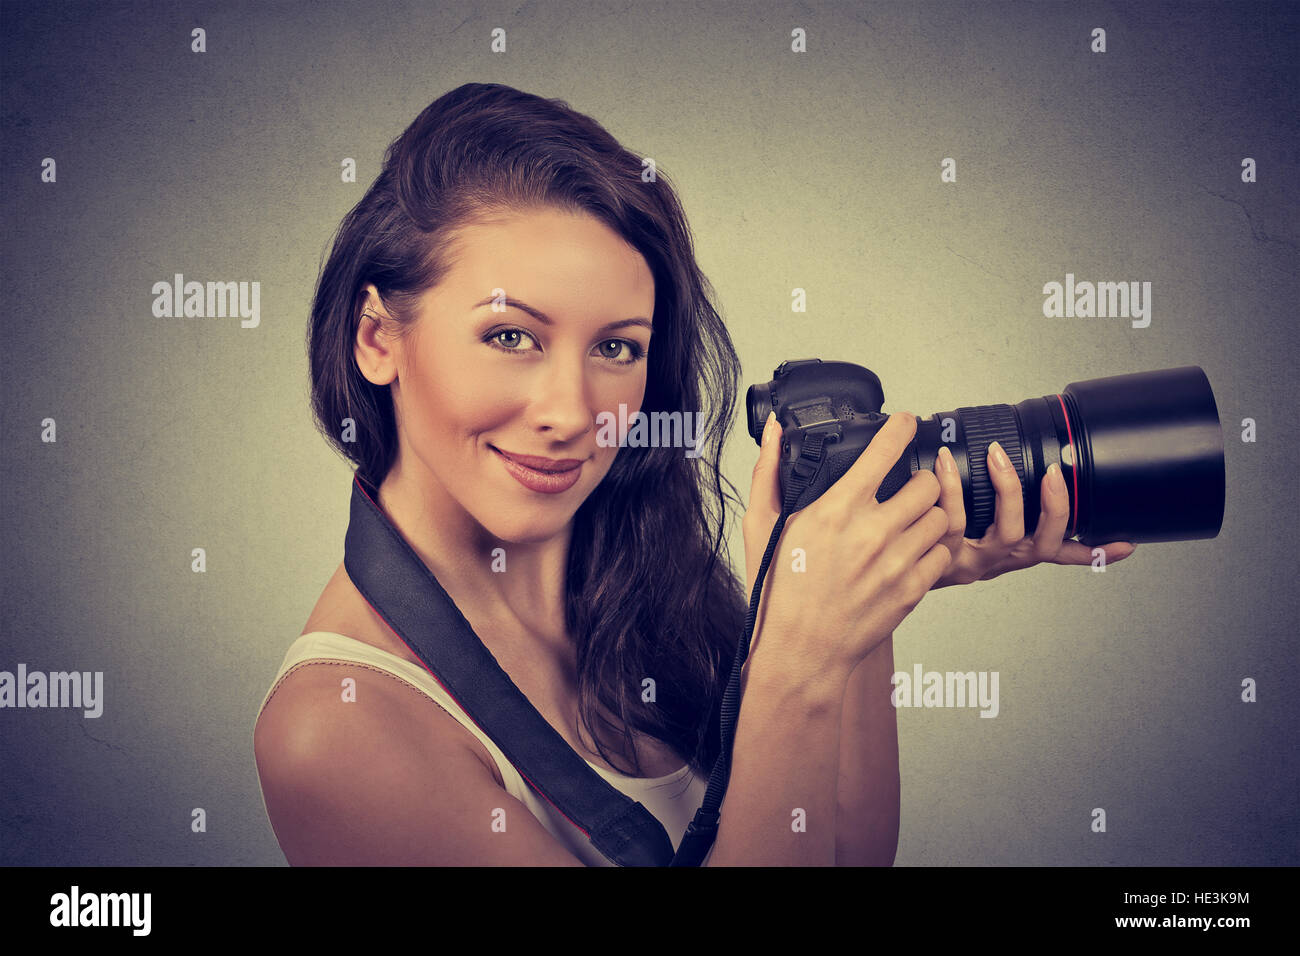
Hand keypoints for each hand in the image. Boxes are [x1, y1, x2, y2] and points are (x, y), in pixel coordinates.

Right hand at [743, 410, 951, 678]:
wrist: (800, 650)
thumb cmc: (779, 590)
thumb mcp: (761, 525)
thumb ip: (770, 472)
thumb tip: (776, 431)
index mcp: (835, 510)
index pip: (884, 451)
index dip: (902, 428)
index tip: (907, 422)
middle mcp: (871, 532)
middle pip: (926, 483)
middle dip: (919, 479)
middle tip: (907, 487)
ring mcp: (896, 563)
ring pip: (940, 517)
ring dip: (928, 514)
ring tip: (911, 521)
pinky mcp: (912, 590)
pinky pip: (942, 554)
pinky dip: (931, 549)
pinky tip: (911, 552)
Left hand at [929, 441, 1135, 587]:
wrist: (893, 575)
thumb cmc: (940, 540)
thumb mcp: (981, 530)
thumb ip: (1004, 507)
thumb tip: (1013, 462)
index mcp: (1014, 552)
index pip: (1062, 552)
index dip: (1096, 550)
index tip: (1126, 544)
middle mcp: (998, 558)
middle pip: (1041, 541)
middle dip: (1053, 506)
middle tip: (1052, 473)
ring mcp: (972, 558)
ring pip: (1004, 531)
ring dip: (1005, 488)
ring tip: (996, 454)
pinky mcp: (939, 553)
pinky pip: (952, 522)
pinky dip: (949, 489)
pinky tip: (942, 467)